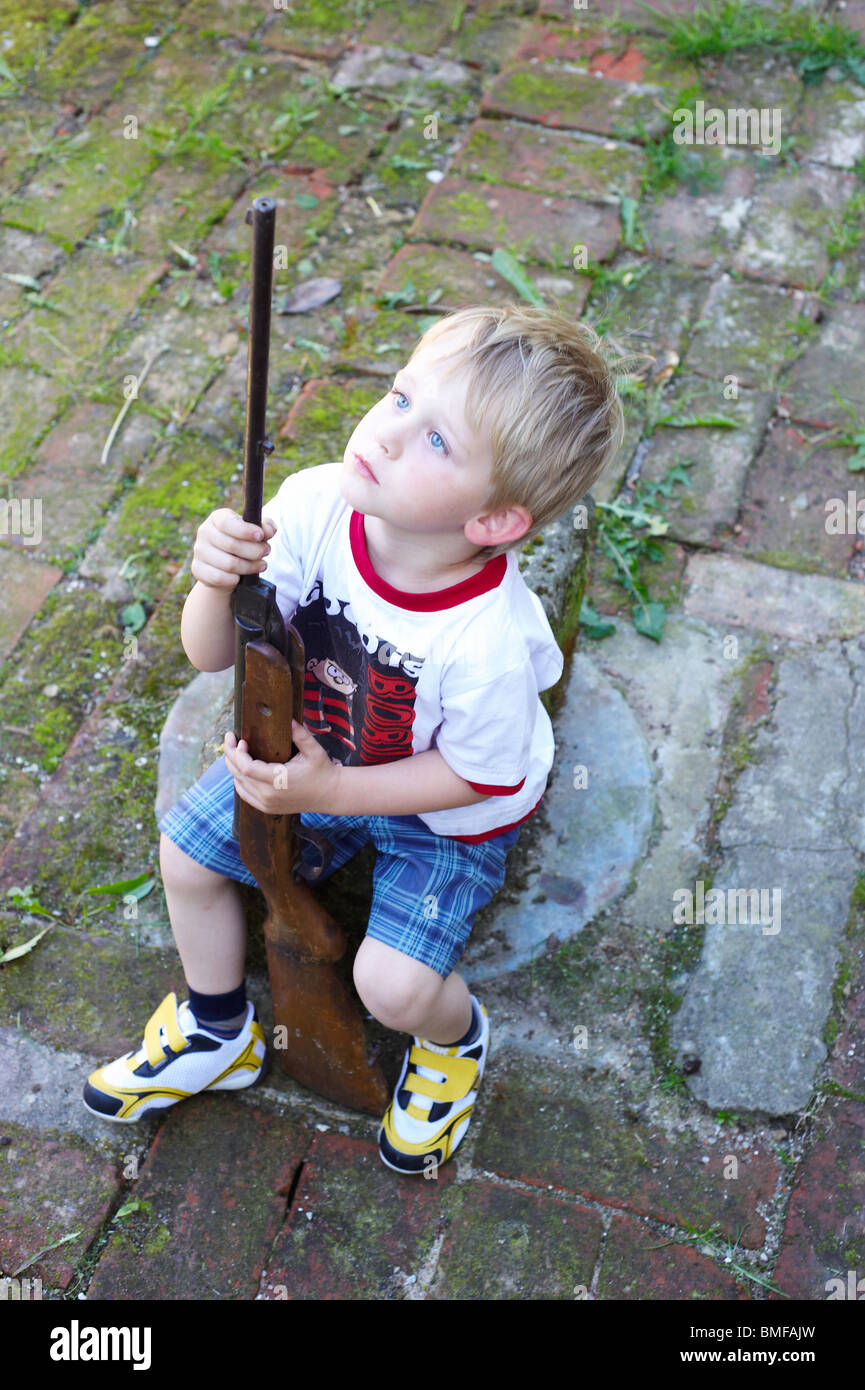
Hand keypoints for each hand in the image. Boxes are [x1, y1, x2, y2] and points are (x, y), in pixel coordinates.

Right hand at [191, 508, 277, 589]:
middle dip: (255, 551)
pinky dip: (233, 579)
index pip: (228, 523)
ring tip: (261, 565)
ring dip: (250, 567)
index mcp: (217, 518)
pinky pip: (218, 578)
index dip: (245, 530)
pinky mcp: (197, 569)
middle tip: (266, 552)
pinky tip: (240, 577)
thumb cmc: (243, 543)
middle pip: (232, 545)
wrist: (224, 565)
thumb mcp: (255, 531)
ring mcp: (199, 551)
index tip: (260, 536)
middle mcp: (205, 532)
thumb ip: (266, 527)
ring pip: (229, 564)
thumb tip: (269, 530)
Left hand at [224, 721, 341, 814]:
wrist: (331, 795)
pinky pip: (244, 794)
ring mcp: (267, 804)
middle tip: (230, 738)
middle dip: (230, 754)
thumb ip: (300, 735)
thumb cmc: (323, 770)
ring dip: (233, 766)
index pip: (246, 767)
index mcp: (279, 780)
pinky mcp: (267, 808)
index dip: (238, 753)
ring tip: (233, 750)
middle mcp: (269, 795)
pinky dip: (238, 781)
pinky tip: (239, 769)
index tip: (241, 740)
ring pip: (239, 784)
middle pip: (238, 774)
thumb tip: (288, 719)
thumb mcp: (314, 750)